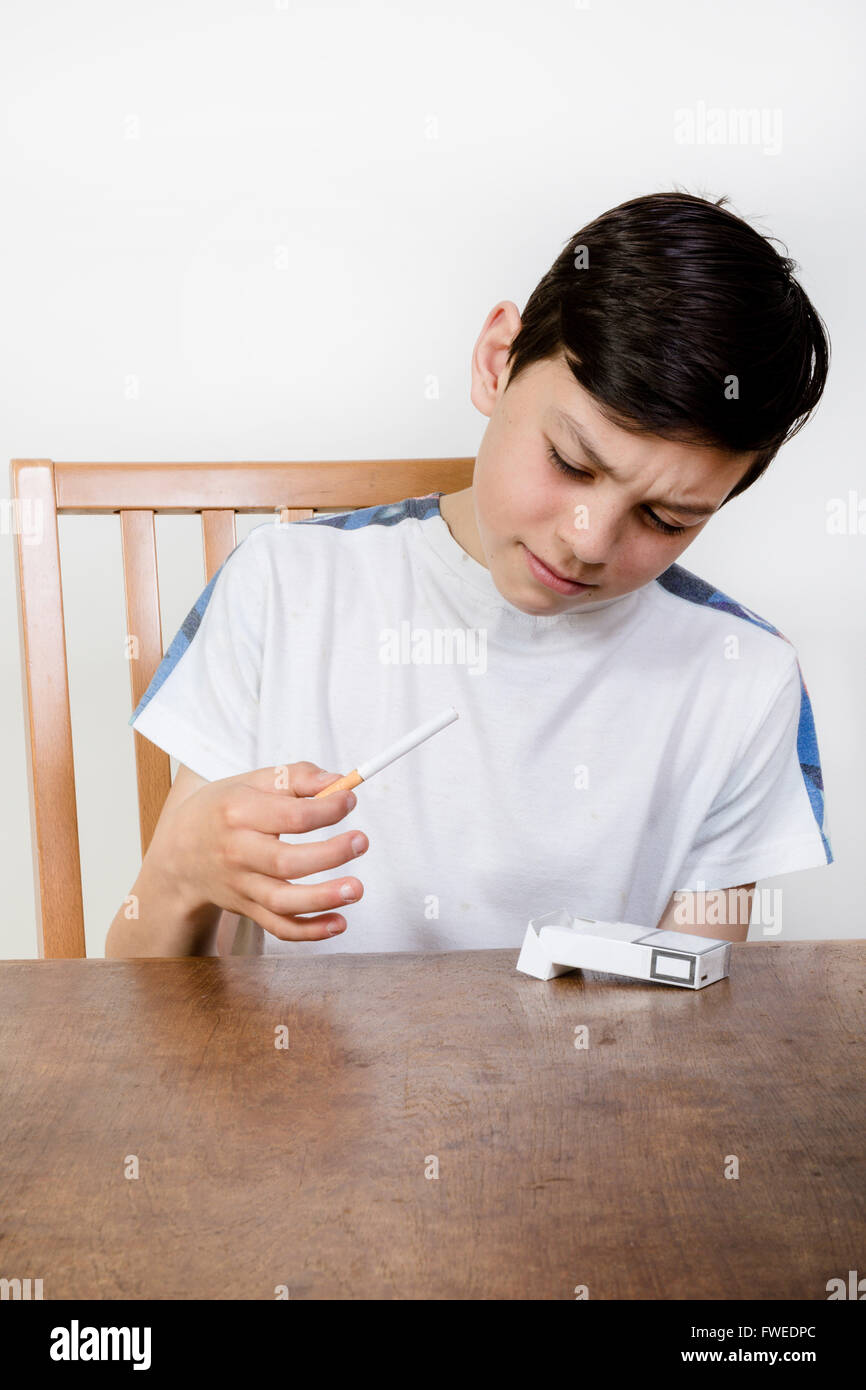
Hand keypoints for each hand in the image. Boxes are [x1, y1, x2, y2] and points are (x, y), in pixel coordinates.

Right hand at [156, 761, 367, 941]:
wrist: (179, 852)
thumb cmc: (224, 810)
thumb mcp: (251, 783)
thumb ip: (296, 777)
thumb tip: (338, 782)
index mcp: (238, 812)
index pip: (289, 815)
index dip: (327, 809)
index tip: (350, 799)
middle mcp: (236, 852)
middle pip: (285, 861)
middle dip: (329, 854)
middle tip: (361, 842)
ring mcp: (241, 885)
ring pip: (282, 901)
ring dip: (322, 899)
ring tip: (356, 889)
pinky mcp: (247, 909)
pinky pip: (279, 926)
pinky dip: (309, 931)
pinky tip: (339, 923)